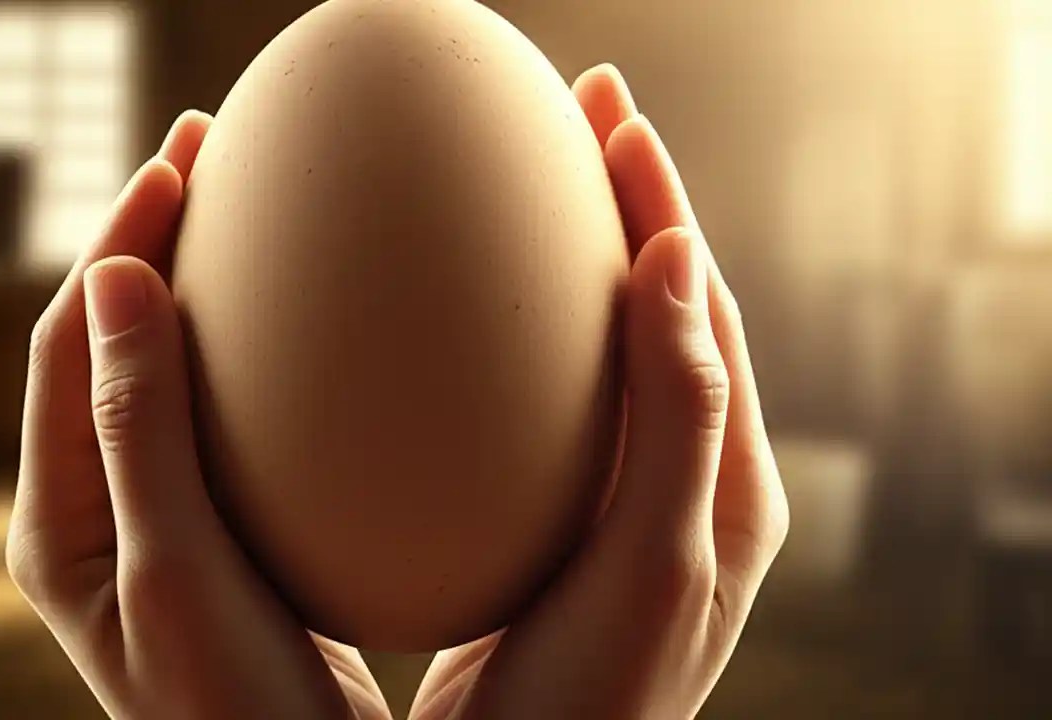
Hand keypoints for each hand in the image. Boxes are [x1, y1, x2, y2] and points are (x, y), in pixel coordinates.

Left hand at [5, 111, 392, 719]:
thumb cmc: (229, 703)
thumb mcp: (173, 566)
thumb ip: (139, 431)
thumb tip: (116, 278)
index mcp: (56, 523)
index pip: (67, 351)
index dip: (112, 251)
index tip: (176, 166)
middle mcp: (87, 511)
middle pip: (99, 346)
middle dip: (141, 243)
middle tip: (201, 147)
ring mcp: (145, 517)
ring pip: (154, 371)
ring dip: (185, 282)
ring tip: (232, 200)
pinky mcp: (205, 525)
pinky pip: (204, 411)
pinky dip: (231, 346)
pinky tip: (280, 311)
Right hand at [407, 65, 790, 719]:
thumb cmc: (599, 697)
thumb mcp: (656, 560)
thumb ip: (679, 418)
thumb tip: (676, 259)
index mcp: (729, 478)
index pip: (701, 305)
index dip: (660, 203)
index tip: (605, 113)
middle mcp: (687, 478)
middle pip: (661, 308)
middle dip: (623, 204)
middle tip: (570, 113)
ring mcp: (624, 499)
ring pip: (605, 352)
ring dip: (572, 260)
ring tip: (523, 185)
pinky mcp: (566, 524)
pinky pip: (554, 406)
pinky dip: (522, 341)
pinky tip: (460, 321)